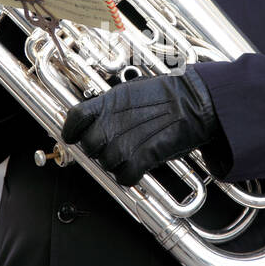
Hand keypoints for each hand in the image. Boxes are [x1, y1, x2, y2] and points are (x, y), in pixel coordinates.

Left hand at [61, 67, 219, 185]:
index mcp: (109, 101)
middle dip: (97, 151)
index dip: (70, 130)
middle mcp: (114, 121)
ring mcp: (128, 139)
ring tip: (128, 157)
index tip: (72, 137)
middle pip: (89, 145)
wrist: (194, 102)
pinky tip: (137, 169)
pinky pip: (125, 176)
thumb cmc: (169, 94)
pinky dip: (129, 177)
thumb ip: (112, 104)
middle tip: (109, 149)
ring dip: (115, 164)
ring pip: (106, 163)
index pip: (75, 117)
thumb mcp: (132, 89)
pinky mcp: (144, 155)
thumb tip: (98, 114)